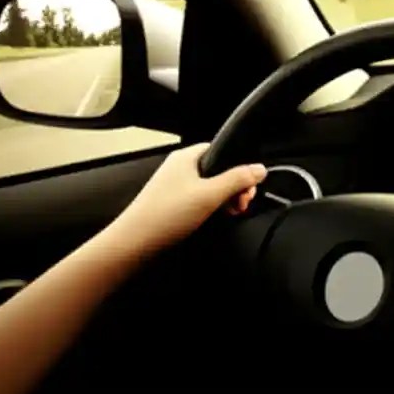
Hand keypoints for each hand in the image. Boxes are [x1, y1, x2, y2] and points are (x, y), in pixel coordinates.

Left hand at [105, 143, 265, 254]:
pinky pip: (199, 199)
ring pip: (210, 186)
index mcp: (187, 157)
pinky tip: (215, 218)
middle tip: (242, 203)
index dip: (240, 167)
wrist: (134, 242)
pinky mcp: (172, 204)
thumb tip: (260, 169)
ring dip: (225, 199)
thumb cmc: (166, 214)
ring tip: (232, 212)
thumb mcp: (210, 194)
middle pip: (218, 170)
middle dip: (235, 186)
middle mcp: (180, 168)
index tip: (249, 186)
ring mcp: (174, 186)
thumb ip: (237, 179)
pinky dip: (211, 207)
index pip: (222, 151)